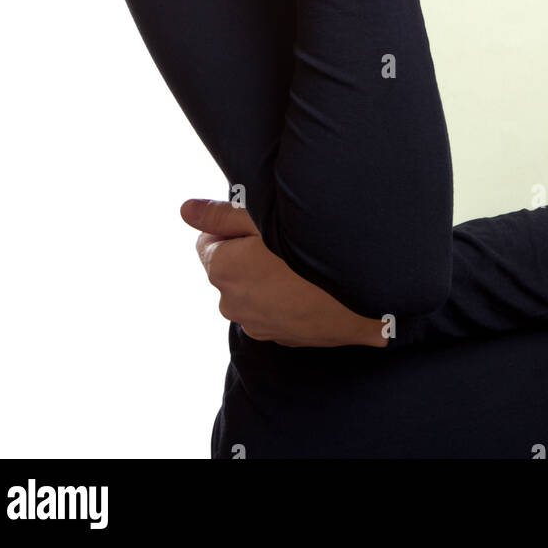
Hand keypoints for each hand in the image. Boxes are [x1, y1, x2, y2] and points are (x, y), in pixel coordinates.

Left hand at [180, 198, 388, 348]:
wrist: (363, 300)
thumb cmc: (312, 249)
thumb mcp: (264, 219)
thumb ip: (221, 214)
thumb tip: (185, 210)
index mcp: (222, 269)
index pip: (207, 239)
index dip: (232, 226)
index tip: (261, 223)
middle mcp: (230, 302)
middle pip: (227, 265)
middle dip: (245, 251)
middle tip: (283, 238)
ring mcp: (255, 324)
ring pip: (248, 288)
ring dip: (263, 275)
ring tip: (299, 262)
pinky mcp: (278, 337)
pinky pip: (269, 308)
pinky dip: (280, 296)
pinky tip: (307, 285)